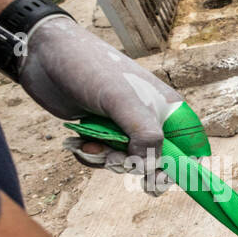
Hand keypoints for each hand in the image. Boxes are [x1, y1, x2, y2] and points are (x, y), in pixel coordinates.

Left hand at [17, 15, 201, 193]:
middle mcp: (152, 120)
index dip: (182, 169)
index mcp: (169, 110)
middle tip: (118, 163)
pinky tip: (80, 143)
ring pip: (129, 162)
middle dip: (136, 167)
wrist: (45, 56)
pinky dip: (93, 156)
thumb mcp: (124, 101)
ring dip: (109, 161)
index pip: (192, 149)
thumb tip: (150, 168)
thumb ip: (145, 136)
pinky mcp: (103, 132)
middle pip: (160, 162)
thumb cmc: (91, 70)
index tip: (158, 180)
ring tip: (93, 146)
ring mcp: (127, 127)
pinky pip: (106, 158)